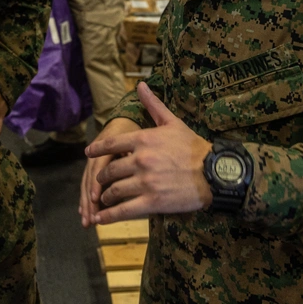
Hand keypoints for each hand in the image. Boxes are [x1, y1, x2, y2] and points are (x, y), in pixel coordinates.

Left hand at [84, 82, 213, 224]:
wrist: (214, 173)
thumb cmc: (194, 147)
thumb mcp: (172, 122)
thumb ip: (153, 105)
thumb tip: (140, 85)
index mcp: (143, 139)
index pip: (111, 144)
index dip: (97, 150)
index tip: (88, 154)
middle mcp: (140, 159)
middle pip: (110, 170)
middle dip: (102, 177)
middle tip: (100, 181)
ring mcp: (145, 182)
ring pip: (114, 190)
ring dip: (105, 196)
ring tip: (103, 199)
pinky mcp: (152, 202)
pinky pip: (123, 210)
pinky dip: (108, 216)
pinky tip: (100, 218)